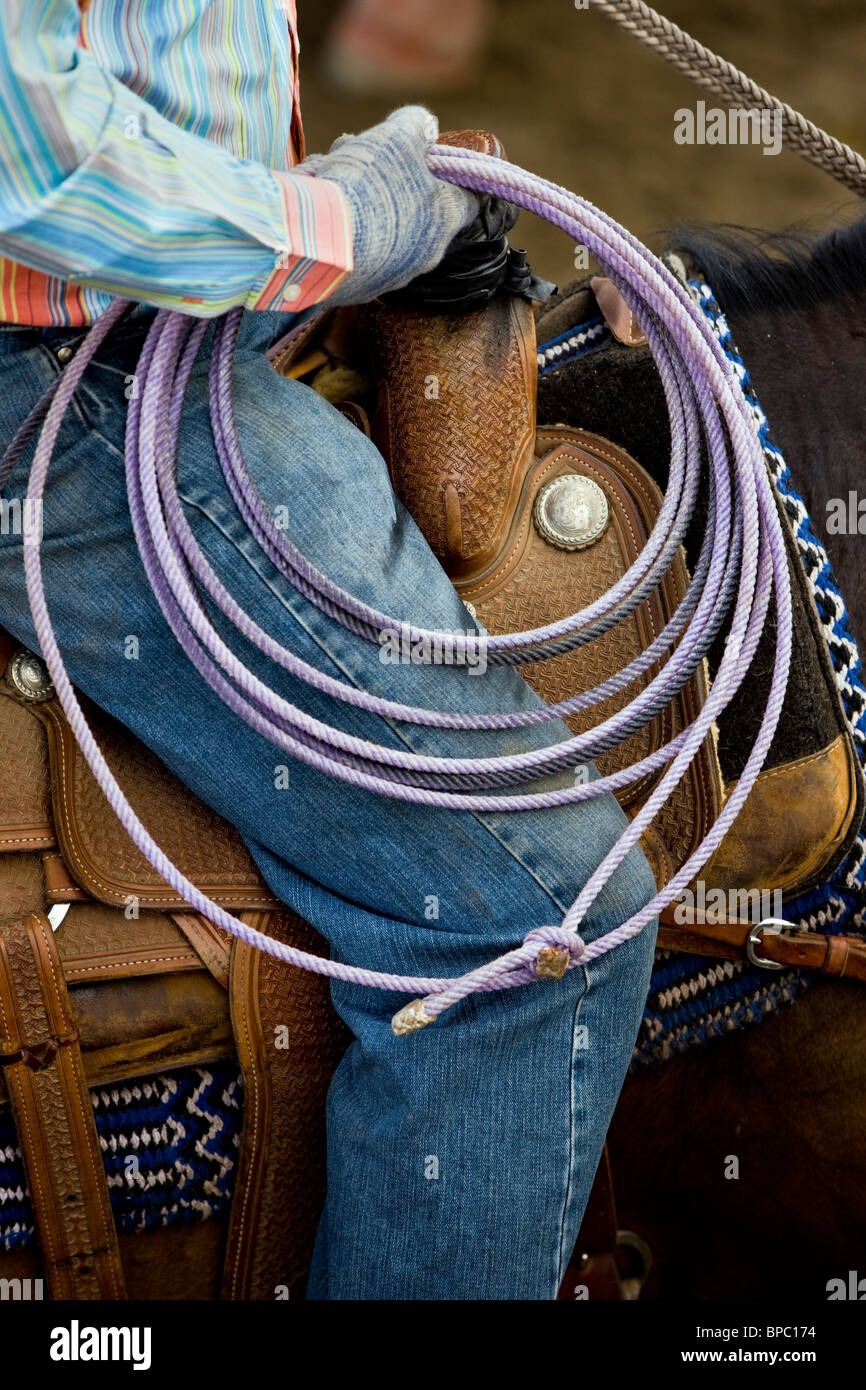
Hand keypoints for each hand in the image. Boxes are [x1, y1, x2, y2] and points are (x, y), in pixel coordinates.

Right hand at [310, 106, 479, 305]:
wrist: (318, 244)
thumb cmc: (367, 186)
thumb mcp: (396, 136)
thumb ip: (415, 124)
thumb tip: (423, 126)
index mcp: (445, 217)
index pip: (470, 199)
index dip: (456, 177)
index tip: (437, 164)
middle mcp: (427, 254)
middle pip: (421, 213)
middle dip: (397, 186)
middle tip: (366, 164)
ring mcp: (395, 277)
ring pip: (388, 233)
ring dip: (368, 208)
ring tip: (334, 184)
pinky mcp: (362, 290)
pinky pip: (362, 255)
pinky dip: (348, 235)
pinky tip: (323, 217)